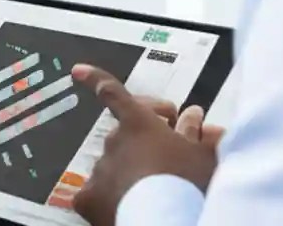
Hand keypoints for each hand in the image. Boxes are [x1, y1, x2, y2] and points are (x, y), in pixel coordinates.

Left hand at [71, 65, 224, 225]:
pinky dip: (107, 200)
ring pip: (112, 168)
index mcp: (138, 123)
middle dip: (140, 146)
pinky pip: (94, 195)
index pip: (112, 92)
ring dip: (128, 175)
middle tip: (163, 161)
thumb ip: (198, 132)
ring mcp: (99, 170)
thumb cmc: (189, 186)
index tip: (77, 71)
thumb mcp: (206, 156)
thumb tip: (194, 116)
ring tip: (152, 192)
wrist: (167, 220)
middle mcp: (113, 141)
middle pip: (122, 138)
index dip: (95, 79)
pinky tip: (124, 206)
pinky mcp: (88, 199)